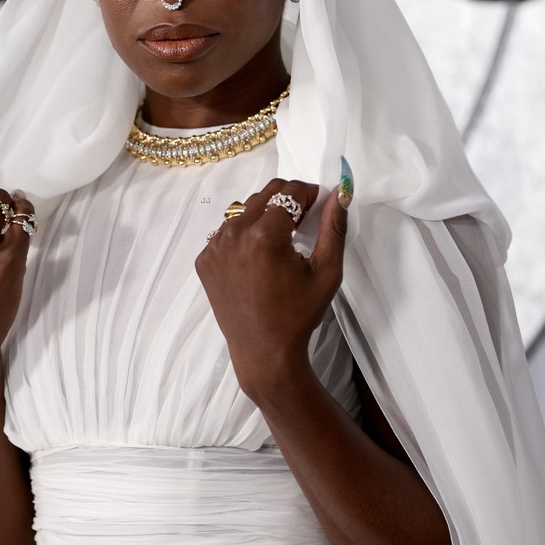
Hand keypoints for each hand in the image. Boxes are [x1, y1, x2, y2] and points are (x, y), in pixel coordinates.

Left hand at [194, 177, 347, 395]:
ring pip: (243, 210)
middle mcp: (233, 235)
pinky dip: (244, 234)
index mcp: (264, 236)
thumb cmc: (299, 315)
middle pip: (265, 194)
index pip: (289, 192)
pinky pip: (226, 231)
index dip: (309, 193)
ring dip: (264, 215)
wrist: (263, 352)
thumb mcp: (326, 272)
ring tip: (280, 241)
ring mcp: (214, 247)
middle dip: (287, 200)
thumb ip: (334, 228)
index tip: (319, 204)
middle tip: (303, 222)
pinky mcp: (205, 259)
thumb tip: (340, 192)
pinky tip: (258, 258)